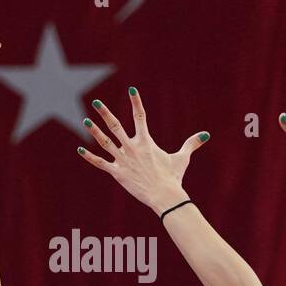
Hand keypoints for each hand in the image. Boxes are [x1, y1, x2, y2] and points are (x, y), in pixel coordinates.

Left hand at [76, 88, 208, 214]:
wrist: (165, 196)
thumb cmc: (173, 177)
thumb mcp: (182, 158)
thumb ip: (191, 144)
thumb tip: (206, 134)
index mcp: (146, 141)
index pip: (140, 116)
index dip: (136, 101)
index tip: (131, 89)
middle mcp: (132, 147)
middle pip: (116, 126)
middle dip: (105, 113)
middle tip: (96, 102)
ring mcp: (123, 160)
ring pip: (105, 142)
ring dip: (94, 131)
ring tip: (85, 120)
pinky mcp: (117, 173)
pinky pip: (101, 163)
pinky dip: (89, 157)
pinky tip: (79, 150)